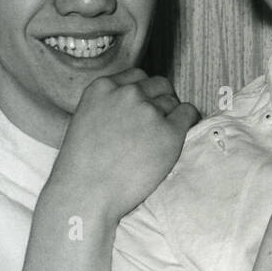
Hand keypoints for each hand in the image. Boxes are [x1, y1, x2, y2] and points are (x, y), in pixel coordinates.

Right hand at [50, 69, 198, 220]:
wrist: (85, 193)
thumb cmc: (82, 165)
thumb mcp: (87, 119)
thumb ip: (110, 104)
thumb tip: (137, 102)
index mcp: (102, 87)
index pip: (137, 76)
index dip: (144, 93)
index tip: (143, 108)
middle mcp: (128, 93)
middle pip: (159, 85)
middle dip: (160, 101)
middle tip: (155, 125)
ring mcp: (149, 112)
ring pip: (173, 102)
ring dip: (170, 116)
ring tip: (155, 141)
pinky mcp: (169, 132)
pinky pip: (189, 114)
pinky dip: (188, 123)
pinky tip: (175, 139)